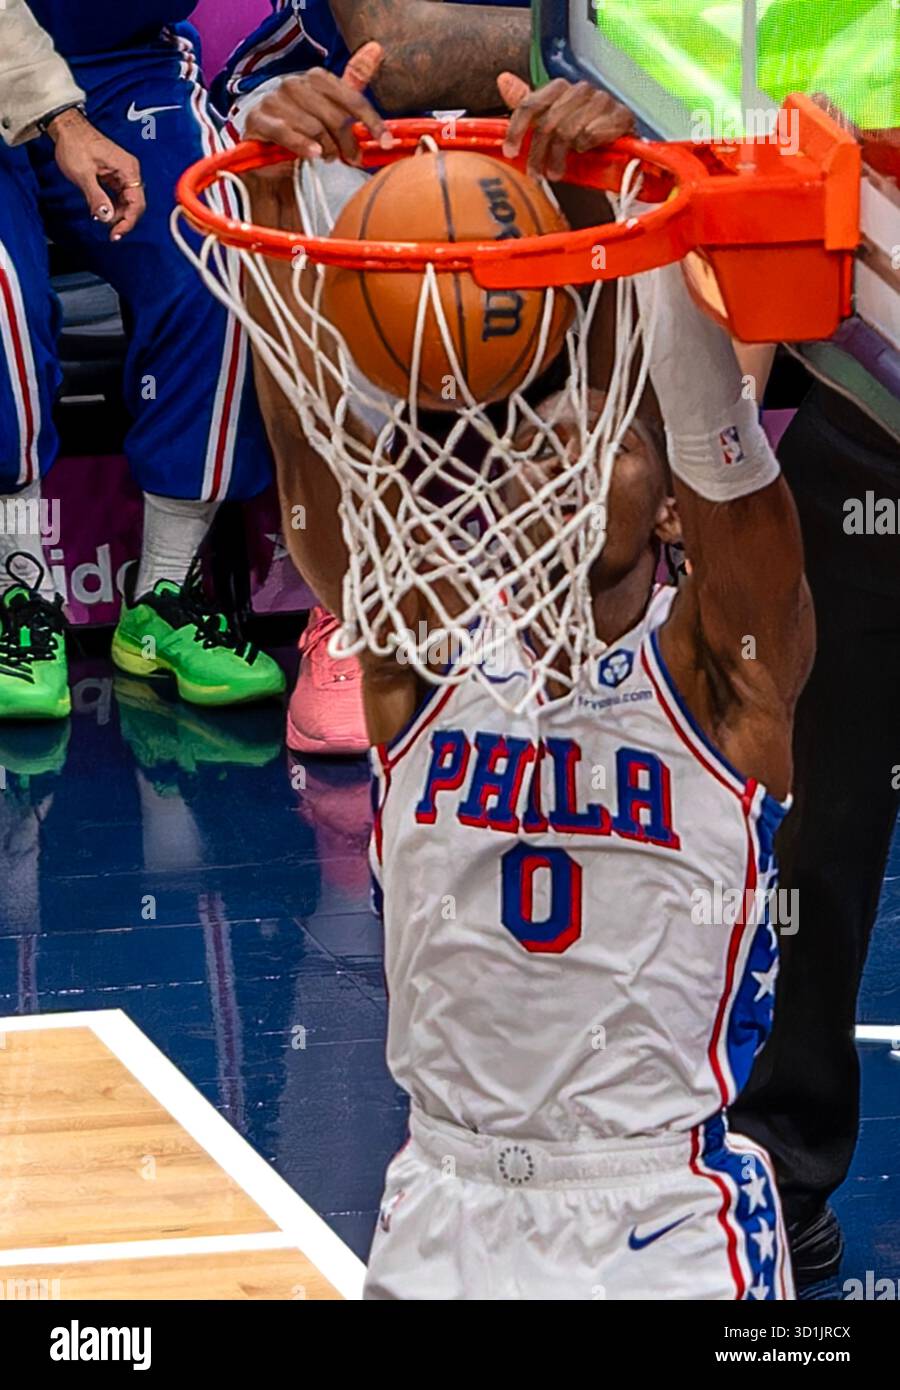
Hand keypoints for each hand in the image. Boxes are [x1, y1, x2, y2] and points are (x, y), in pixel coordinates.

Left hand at [47, 107, 144, 239]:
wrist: (68, 128)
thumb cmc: (75, 143)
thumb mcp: (83, 174)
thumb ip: (96, 197)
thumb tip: (107, 217)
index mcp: (128, 169)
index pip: (137, 203)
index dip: (128, 222)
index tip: (116, 234)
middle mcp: (130, 171)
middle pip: (135, 204)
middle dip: (123, 220)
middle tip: (109, 231)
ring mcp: (123, 173)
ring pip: (127, 202)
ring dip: (117, 214)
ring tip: (102, 218)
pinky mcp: (116, 174)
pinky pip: (120, 195)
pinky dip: (112, 205)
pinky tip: (102, 210)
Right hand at [244, 41, 393, 164]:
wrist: (269, 155)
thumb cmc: (304, 133)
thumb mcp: (332, 110)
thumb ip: (353, 84)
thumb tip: (376, 49)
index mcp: (316, 79)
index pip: (352, 98)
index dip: (372, 122)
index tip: (386, 143)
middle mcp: (294, 84)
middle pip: (336, 117)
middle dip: (348, 143)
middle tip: (351, 159)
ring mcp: (274, 100)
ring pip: (315, 128)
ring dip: (326, 150)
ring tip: (326, 158)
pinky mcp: (258, 119)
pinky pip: (287, 133)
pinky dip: (302, 146)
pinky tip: (313, 154)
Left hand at [497, 73, 633, 179]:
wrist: (617, 150)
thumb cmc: (580, 137)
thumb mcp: (549, 125)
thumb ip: (528, 106)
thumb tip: (503, 79)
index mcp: (560, 88)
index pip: (530, 104)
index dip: (517, 130)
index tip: (510, 152)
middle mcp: (581, 89)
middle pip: (547, 123)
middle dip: (538, 153)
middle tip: (535, 175)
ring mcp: (602, 101)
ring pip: (567, 131)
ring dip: (559, 158)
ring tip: (556, 173)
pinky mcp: (621, 116)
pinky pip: (591, 133)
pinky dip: (585, 147)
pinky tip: (585, 154)